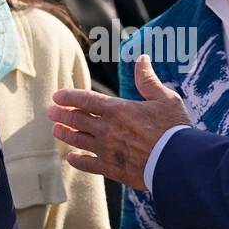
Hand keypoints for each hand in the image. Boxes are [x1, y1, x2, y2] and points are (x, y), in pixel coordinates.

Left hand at [48, 55, 192, 189]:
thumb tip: (142, 59)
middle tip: (50, 113)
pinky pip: (90, 165)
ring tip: (56, 131)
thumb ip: (148, 80)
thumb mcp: (165, 99)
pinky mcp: (113, 169)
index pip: (86, 100)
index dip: (69, 97)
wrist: (178, 162)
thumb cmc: (174, 129)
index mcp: (118, 110)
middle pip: (77, 120)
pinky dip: (79, 161)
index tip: (57, 96)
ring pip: (80, 141)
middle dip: (62, 115)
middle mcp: (108, 129)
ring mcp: (108, 150)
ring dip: (66, 135)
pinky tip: (71, 159)